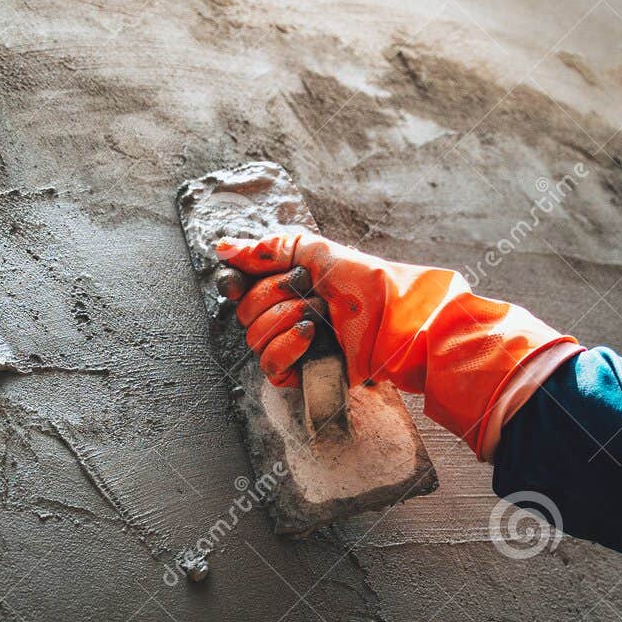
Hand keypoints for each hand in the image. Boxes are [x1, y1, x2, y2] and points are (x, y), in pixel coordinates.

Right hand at [215, 232, 576, 451]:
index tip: (244, 276)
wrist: (397, 319)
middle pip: (245, 312)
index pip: (242, 287)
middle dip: (272, 297)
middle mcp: (286, 315)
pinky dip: (286, 348)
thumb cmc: (369, 284)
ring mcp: (293, 346)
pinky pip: (269, 366)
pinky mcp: (302, 373)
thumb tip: (223, 248)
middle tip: (305, 291)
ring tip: (315, 316)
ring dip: (282, 322)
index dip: (240, 282)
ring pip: (253, 339)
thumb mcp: (318, 252)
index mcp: (287, 287)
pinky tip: (310, 337)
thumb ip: (269, 249)